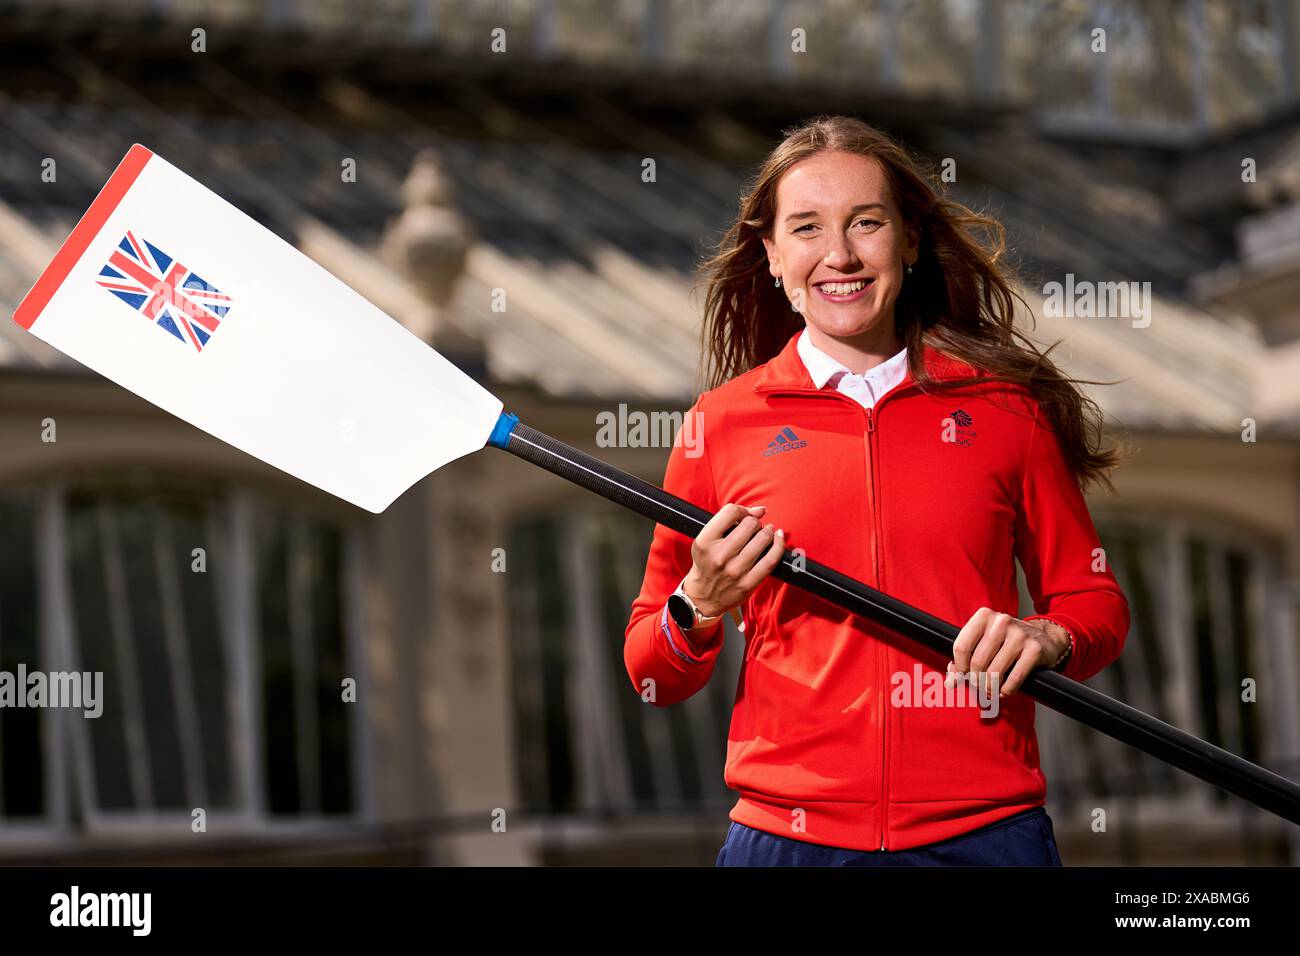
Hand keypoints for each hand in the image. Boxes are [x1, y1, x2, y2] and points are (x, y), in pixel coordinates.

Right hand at [683, 502, 786, 618]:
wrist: (703, 596)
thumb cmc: (707, 563)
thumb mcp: (706, 540)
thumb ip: (727, 522)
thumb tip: (759, 510)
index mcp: (705, 542)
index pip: (730, 512)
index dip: (743, 510)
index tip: (746, 515)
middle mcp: (719, 556)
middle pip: (749, 524)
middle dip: (755, 522)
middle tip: (754, 527)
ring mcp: (735, 571)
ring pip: (762, 539)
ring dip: (768, 531)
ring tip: (766, 532)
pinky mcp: (748, 583)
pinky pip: (771, 560)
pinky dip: (779, 545)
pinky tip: (779, 538)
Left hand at [946, 607, 1069, 697]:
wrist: (1042, 638)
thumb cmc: (1006, 642)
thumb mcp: (984, 642)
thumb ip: (965, 659)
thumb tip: (951, 681)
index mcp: (984, 616)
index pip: (961, 646)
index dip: (959, 667)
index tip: (963, 675)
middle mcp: (1001, 622)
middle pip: (977, 662)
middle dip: (976, 680)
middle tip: (979, 685)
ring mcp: (1019, 634)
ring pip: (994, 672)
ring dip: (990, 687)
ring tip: (991, 689)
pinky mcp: (1034, 649)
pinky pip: (1014, 678)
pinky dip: (1006, 690)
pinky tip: (1005, 690)